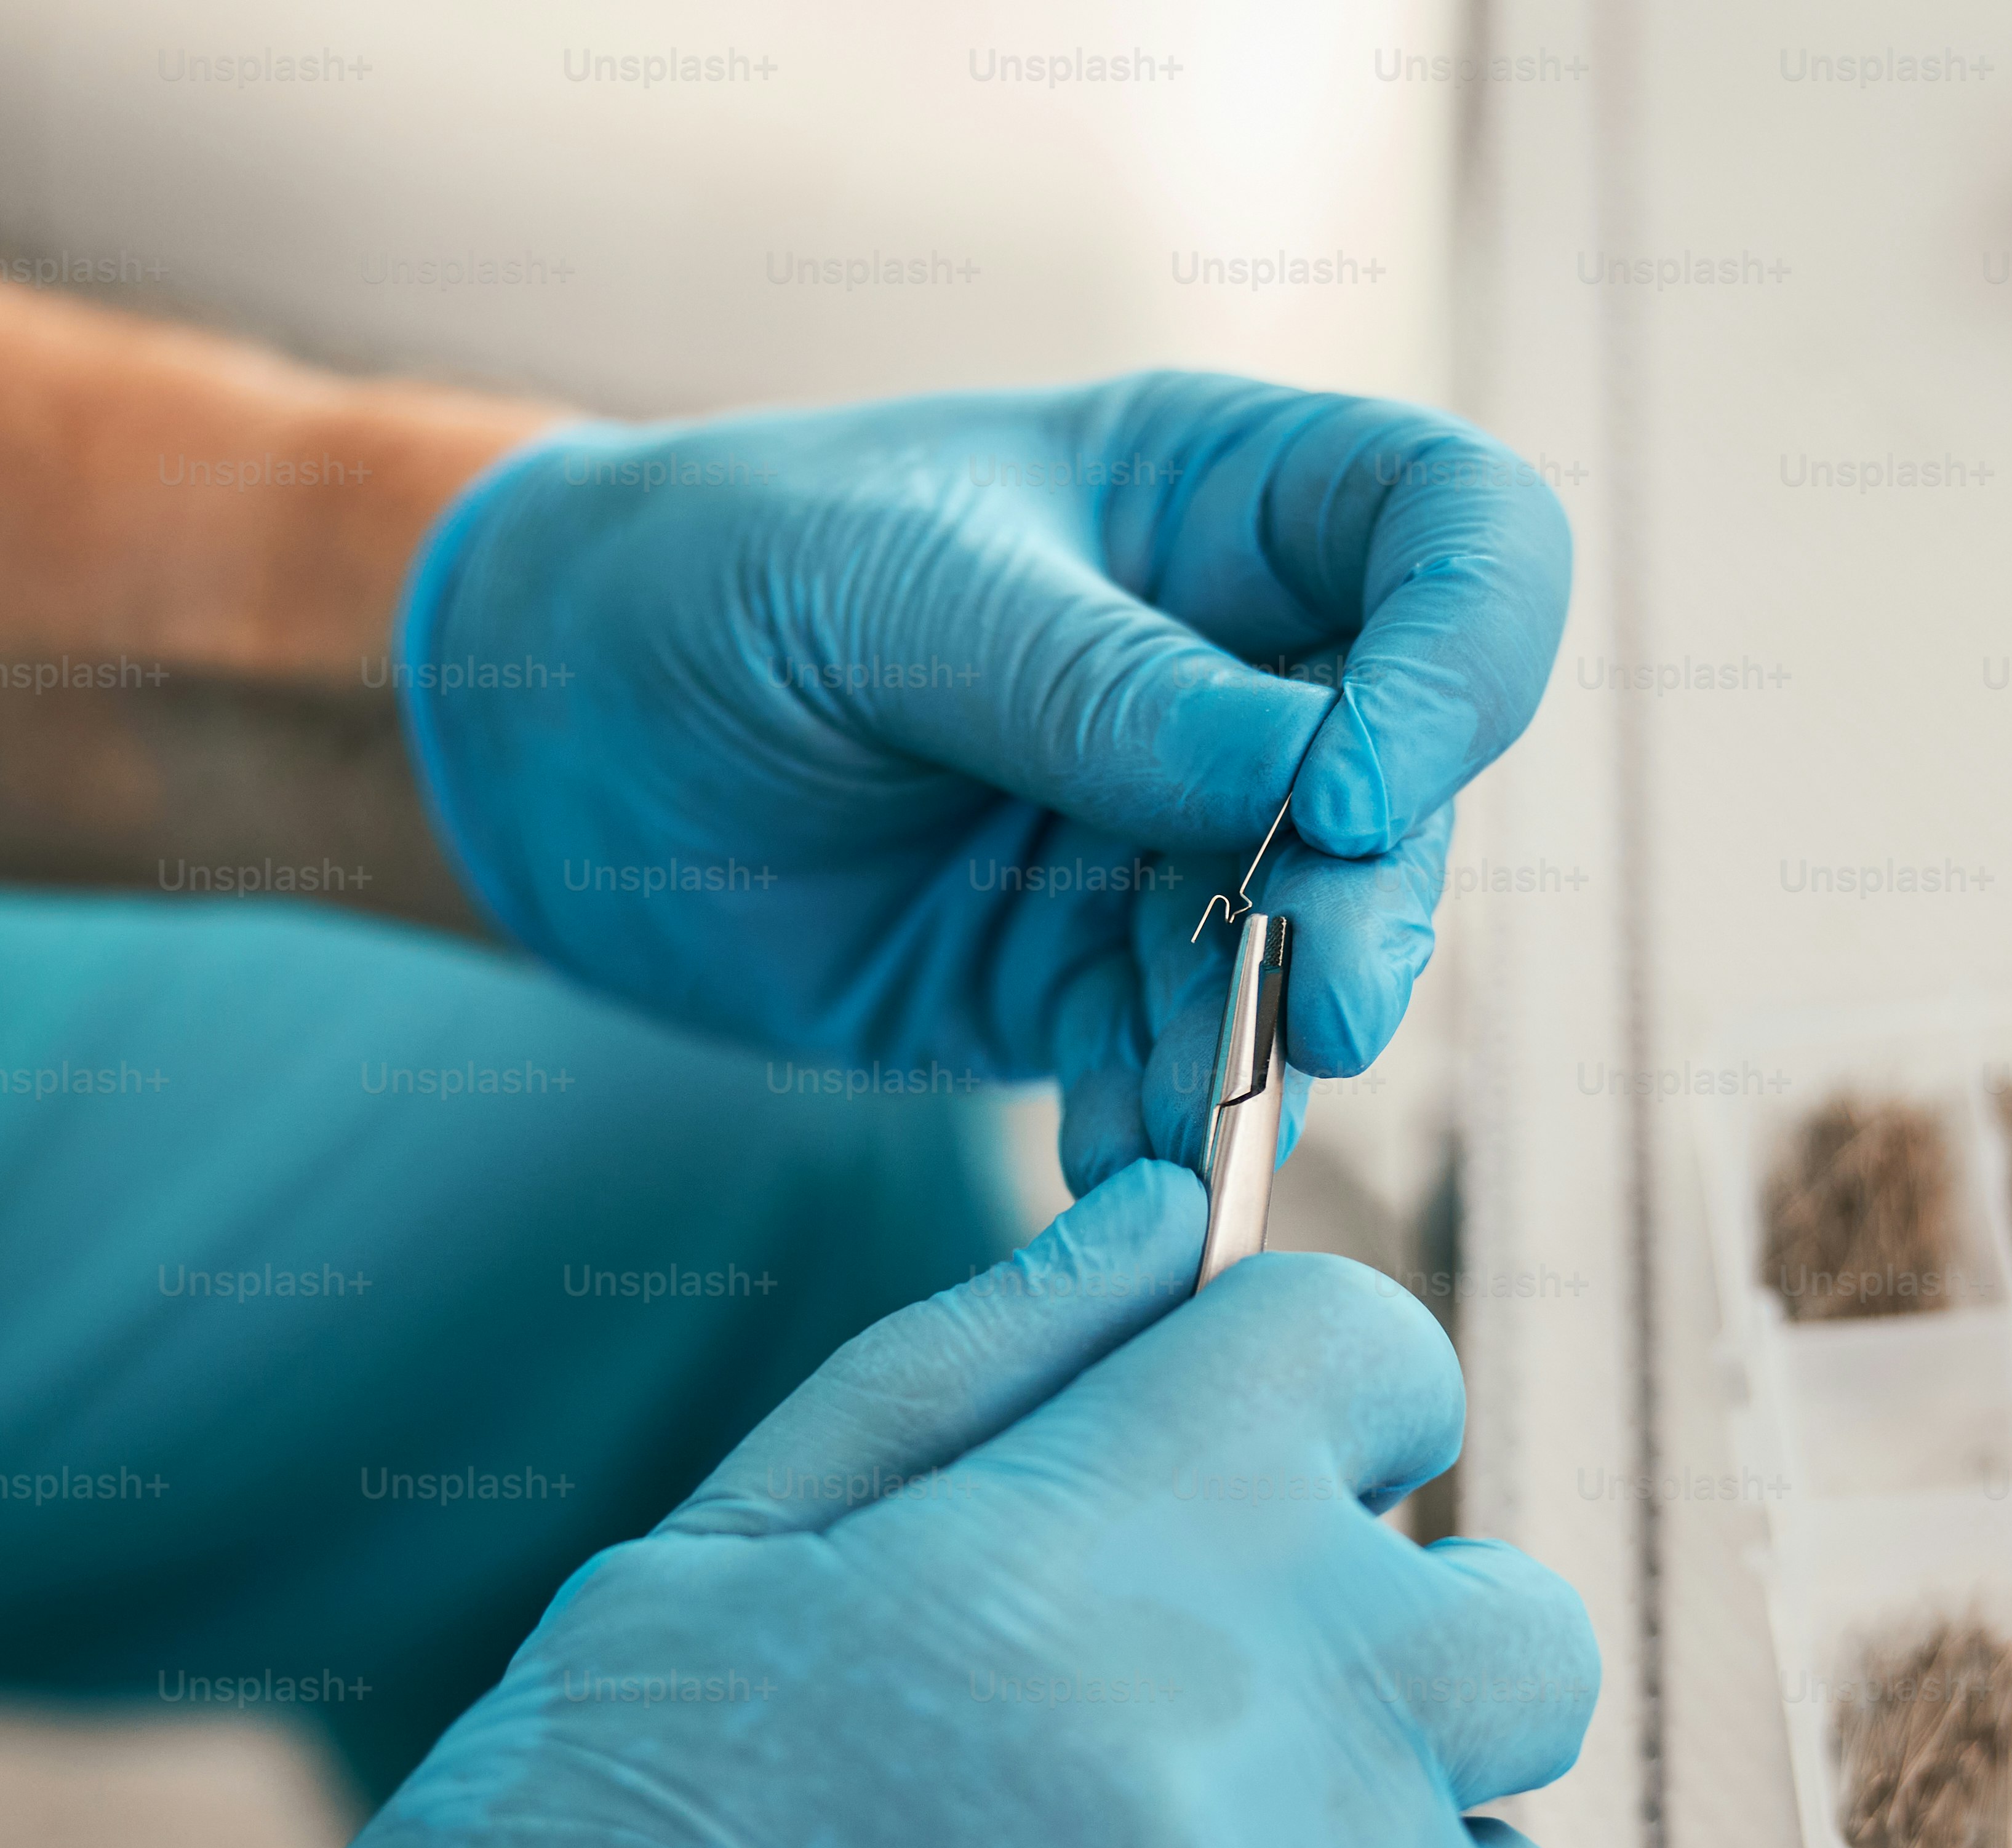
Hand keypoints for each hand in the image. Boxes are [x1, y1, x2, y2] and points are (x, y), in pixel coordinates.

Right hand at [109, 1165, 1595, 1847]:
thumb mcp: (707, 1566)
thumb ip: (964, 1368)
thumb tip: (1150, 1219)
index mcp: (1128, 1531)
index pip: (1379, 1356)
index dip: (1331, 1408)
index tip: (1257, 1486)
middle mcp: (1271, 1732)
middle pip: (1525, 1647)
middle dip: (1408, 1681)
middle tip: (1219, 1764)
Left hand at [392, 377, 1572, 1187]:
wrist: (548, 740)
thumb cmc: (704, 576)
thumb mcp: (880, 589)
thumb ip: (1094, 682)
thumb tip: (1311, 776)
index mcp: (1226, 504)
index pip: (1463, 541)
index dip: (1462, 666)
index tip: (1348, 793)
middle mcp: (1245, 670)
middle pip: (1415, 787)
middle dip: (1377, 910)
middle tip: (1321, 1019)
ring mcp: (1182, 841)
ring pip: (1326, 954)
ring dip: (1278, 1051)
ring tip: (1193, 1132)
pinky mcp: (1098, 985)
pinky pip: (1189, 1073)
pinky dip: (1167, 1133)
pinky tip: (1109, 1179)